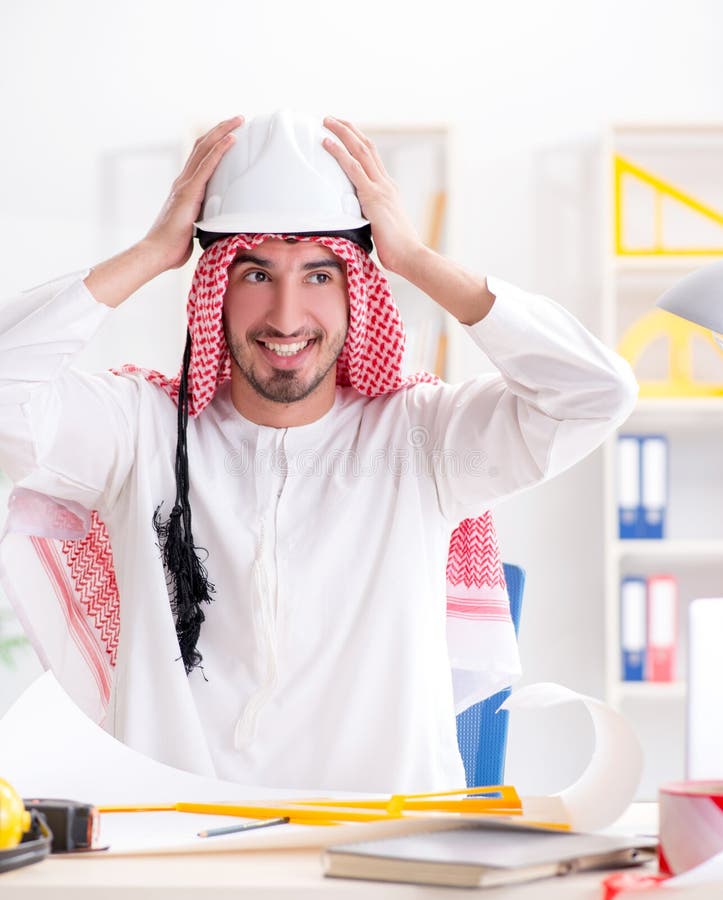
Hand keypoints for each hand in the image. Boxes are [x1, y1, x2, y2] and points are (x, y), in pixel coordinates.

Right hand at [143, 115, 242, 270]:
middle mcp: (183, 181)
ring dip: (223, 131)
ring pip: (205, 149)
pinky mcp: (188, 193)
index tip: (230, 132)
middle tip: (239, 118)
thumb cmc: (173, 246)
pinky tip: (232, 139)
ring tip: (239, 120)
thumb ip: (204, 219)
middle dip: (221, 128)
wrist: (156, 253)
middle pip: (202, 145)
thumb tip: (218, 225)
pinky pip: (207, 166)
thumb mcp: (194, 227)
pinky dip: (220, 150)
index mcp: (184, 188)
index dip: (214, 142)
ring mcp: (184, 185)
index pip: (200, 157)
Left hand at [322, 117, 421, 273]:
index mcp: (389, 189)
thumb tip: (357, 224)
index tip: (345, 132)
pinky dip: (338, 153)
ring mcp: (380, 188)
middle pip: (366, 146)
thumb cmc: (397, 250)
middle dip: (349, 129)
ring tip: (326, 121)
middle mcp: (386, 183)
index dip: (358, 142)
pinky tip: (326, 143)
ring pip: (360, 150)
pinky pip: (353, 168)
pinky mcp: (373, 197)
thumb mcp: (382, 228)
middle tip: (332, 119)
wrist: (410, 255)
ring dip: (342, 133)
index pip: (373, 158)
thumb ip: (371, 219)